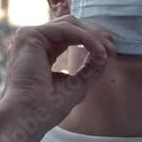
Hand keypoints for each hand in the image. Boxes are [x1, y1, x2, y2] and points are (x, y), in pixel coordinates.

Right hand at [0, 15, 115, 132]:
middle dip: (94, 35)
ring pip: (69, 24)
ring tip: (106, 52)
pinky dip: (86, 38)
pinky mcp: (29, 35)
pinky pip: (66, 29)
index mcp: (40, 52)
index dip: (91, 39)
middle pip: (70, 25)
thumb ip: (91, 67)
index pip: (68, 35)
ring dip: (92, 36)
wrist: (30, 117)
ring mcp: (28, 36)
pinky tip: (98, 51)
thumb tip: (106, 53)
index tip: (111, 51)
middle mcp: (33, 42)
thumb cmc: (48, 108)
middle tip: (112, 49)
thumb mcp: (78, 83)